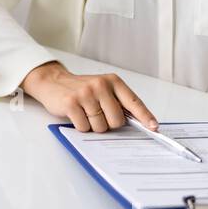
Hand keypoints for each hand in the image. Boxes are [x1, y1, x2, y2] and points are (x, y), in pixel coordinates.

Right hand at [20, 62, 158, 133]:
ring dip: (93, 126)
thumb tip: (138, 122)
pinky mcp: (71, 103)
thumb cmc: (81, 89)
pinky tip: (76, 115)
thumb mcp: (103, 89)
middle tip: (97, 114)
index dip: (145, 116)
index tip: (153, 127)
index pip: (133, 102)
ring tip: (85, 113)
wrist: (53, 81)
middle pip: (116, 120)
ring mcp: (85, 94)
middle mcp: (100, 85)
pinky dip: (81, 127)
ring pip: (100, 126)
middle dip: (108, 124)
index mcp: (113, 81)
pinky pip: (84, 127)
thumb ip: (119, 102)